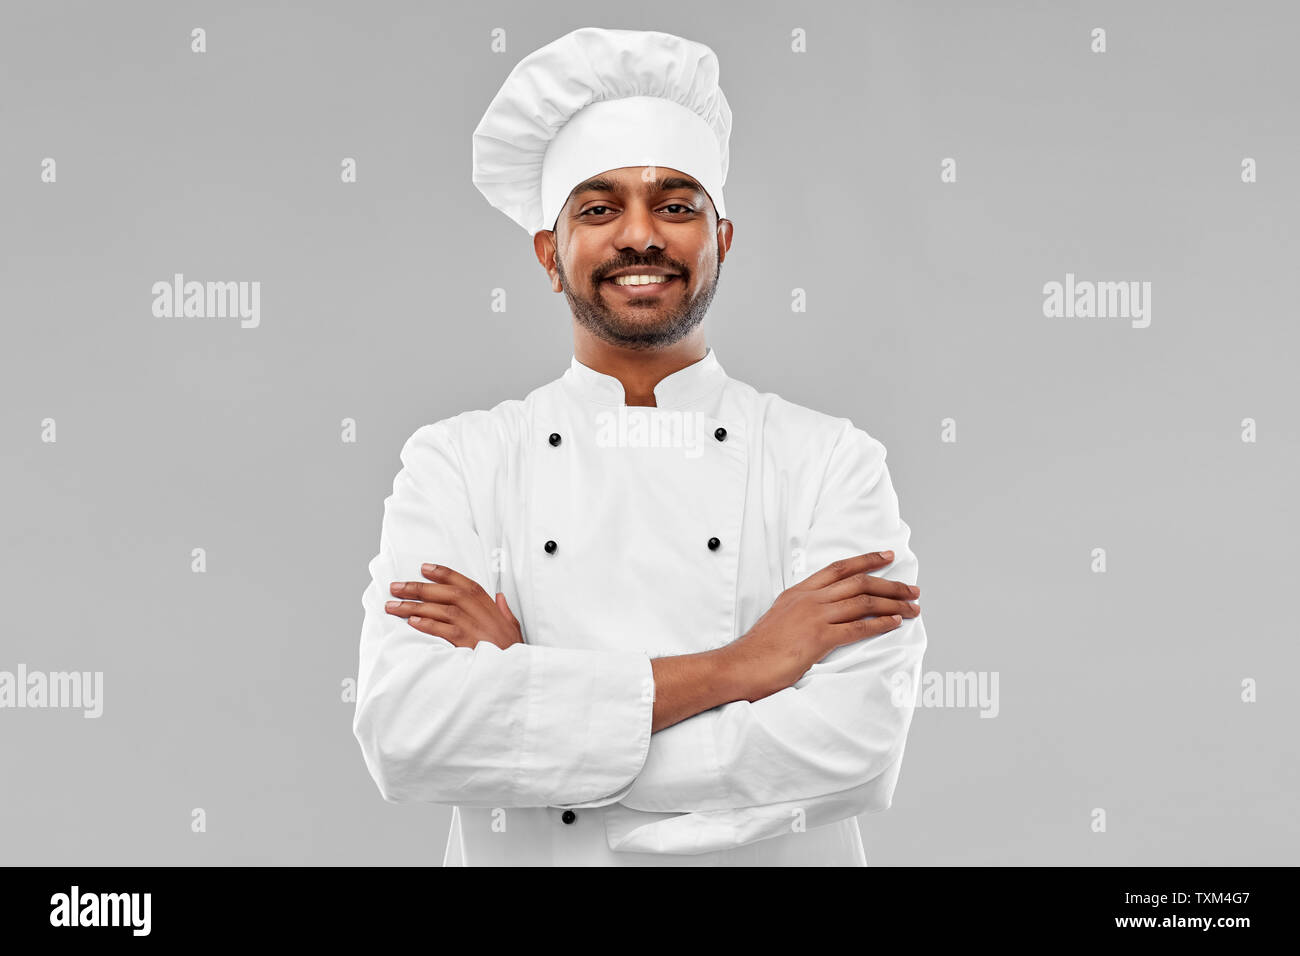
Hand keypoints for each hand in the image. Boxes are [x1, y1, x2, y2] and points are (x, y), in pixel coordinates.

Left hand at [386, 563, 522, 649]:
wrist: (518, 674)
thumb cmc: (514, 652)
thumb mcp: (514, 628)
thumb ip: (505, 611)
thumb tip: (499, 597)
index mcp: (490, 608)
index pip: (465, 584)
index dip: (444, 574)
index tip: (424, 568)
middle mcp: (481, 615)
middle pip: (447, 594)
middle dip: (419, 588)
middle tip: (396, 587)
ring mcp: (474, 629)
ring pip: (440, 610)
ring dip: (414, 606)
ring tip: (393, 605)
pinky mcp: (468, 646)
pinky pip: (443, 631)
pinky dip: (427, 625)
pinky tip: (412, 621)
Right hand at [719, 551, 920, 701]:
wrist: (741, 665)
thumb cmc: (759, 649)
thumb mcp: (780, 618)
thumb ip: (801, 610)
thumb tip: (822, 612)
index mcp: (799, 591)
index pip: (838, 568)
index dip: (866, 560)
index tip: (888, 556)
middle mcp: (808, 599)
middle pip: (858, 582)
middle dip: (890, 584)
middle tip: (912, 590)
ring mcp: (813, 617)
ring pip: (862, 602)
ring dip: (892, 604)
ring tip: (911, 609)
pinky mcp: (818, 638)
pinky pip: (857, 628)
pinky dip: (879, 624)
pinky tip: (894, 625)